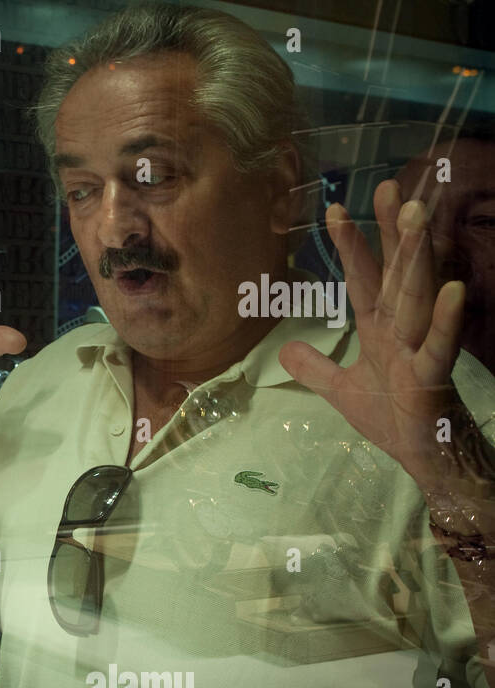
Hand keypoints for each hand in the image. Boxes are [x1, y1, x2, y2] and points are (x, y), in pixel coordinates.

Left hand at [278, 179, 469, 482]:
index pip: (362, 276)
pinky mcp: (432, 374)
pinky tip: (453, 290)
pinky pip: (439, 344)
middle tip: (391, 187)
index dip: (350, 244)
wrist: (419, 451)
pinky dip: (445, 318)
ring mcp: (418, 346)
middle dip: (392, 231)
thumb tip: (283, 352)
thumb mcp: (341, 389)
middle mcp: (401, 326)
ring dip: (416, 257)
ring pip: (417, 295)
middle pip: (395, 271)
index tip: (335, 208)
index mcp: (379, 325)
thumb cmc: (390, 414)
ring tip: (417, 218)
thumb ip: (315, 367)